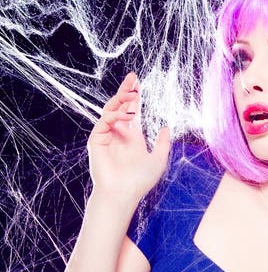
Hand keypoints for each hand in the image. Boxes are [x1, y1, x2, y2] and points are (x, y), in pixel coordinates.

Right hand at [87, 71, 170, 203]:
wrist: (123, 193)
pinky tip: (126, 114)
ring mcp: (106, 136)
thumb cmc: (140, 181)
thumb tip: (166, 128)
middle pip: (120, 106)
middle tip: (133, 78)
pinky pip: (105, 120)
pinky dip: (115, 115)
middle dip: (126, 91)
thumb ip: (162, 144)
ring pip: (111, 110)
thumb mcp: (158, 160)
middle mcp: (118, 134)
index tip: (138, 83)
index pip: (131, 111)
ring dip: (121, 100)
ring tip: (133, 94)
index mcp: (131, 137)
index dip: (134, 97)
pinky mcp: (97, 139)